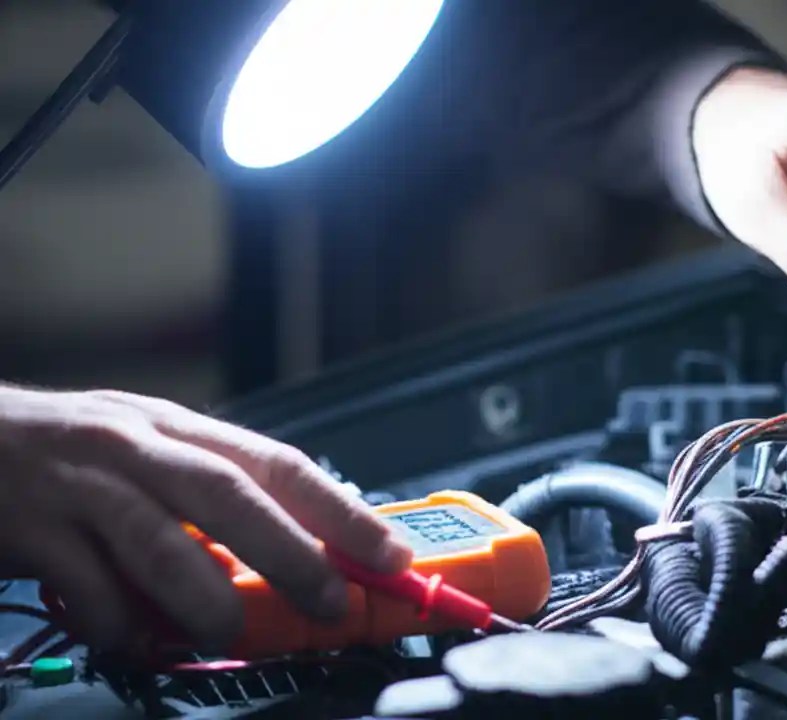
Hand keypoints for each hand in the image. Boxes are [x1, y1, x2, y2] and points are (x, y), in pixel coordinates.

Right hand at [0, 387, 412, 651]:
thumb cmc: (69, 454)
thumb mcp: (148, 453)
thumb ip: (212, 498)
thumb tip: (300, 555)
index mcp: (181, 428)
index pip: (279, 465)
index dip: (341, 511)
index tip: (390, 553)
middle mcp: (138, 445)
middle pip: (229, 496)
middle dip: (289, 552)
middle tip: (330, 602)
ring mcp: (81, 483)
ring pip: (158, 539)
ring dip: (203, 595)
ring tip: (230, 634)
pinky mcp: (26, 527)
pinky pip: (83, 585)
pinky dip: (117, 623)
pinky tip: (135, 642)